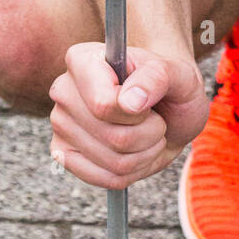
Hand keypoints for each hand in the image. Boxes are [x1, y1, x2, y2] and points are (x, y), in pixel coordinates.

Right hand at [49, 42, 208, 188]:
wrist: (168, 105)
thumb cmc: (171, 84)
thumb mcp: (178, 73)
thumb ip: (157, 77)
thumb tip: (130, 101)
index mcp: (83, 59)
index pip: (104, 105)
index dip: (138, 112)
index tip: (149, 100)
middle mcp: (64, 90)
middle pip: (113, 137)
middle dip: (150, 133)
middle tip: (155, 117)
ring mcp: (61, 125)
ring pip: (114, 162)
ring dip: (146, 153)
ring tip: (149, 131)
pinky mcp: (64, 155)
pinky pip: (106, 179)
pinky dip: (134, 171)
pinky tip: (137, 150)